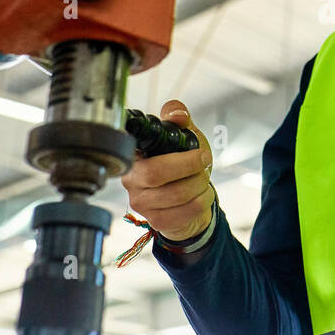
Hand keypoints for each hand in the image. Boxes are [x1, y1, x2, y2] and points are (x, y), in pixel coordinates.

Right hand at [120, 99, 215, 241]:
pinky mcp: (157, 221)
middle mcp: (131, 180)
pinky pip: (188, 210)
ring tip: (203, 177)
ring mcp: (141, 203)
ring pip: (177, 193)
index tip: (191, 147)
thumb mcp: (182, 137)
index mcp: (133, 155)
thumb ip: (178, 120)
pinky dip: (204, 199)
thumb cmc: (181, 166)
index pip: (136, 147)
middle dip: (189, 165)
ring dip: (200, 182)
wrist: (188, 200)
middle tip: (204, 159)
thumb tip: (178, 114)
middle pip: (156, 172)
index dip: (160, 143)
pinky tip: (202, 194)